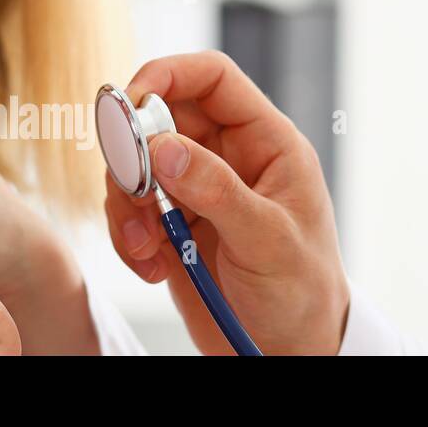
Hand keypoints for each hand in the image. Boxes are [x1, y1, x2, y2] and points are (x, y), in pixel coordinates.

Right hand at [103, 51, 349, 354]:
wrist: (287, 352)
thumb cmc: (301, 294)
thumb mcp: (267, 241)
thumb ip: (217, 190)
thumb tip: (163, 147)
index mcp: (266, 144)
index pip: (212, 79)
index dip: (167, 74)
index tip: (129, 101)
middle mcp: (227, 159)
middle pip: (159, 119)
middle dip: (133, 153)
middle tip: (130, 191)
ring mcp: (196, 192)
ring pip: (135, 166)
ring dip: (126, 204)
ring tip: (144, 247)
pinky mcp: (171, 227)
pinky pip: (129, 211)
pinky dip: (126, 238)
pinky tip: (152, 268)